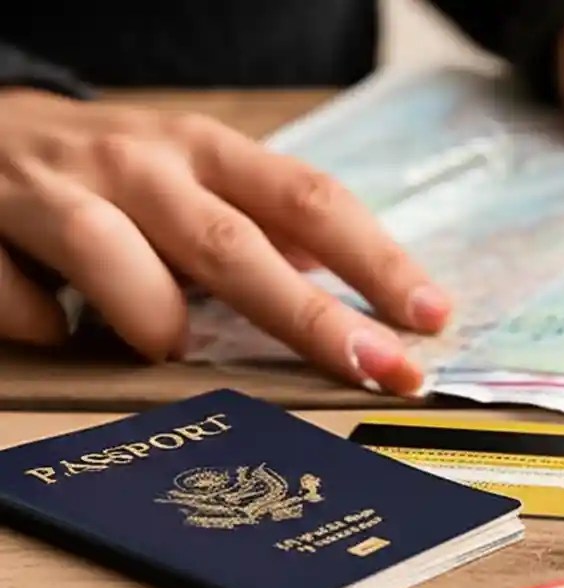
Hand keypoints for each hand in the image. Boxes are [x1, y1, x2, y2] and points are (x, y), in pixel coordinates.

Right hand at [0, 89, 450, 396]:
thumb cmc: (117, 173)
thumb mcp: (204, 180)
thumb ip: (270, 228)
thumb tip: (360, 287)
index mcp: (210, 154)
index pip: (312, 202)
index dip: (378, 260)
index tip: (432, 316)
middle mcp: (144, 165)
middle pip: (236, 245)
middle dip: (313, 317)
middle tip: (378, 368)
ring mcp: (60, 191)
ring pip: (113, 256)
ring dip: (151, 318)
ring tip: (163, 347)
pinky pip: (18, 297)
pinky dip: (42, 324)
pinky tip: (55, 331)